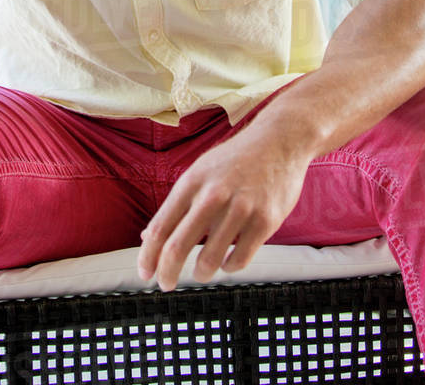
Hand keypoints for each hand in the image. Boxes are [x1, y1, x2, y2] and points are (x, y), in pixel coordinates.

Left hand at [137, 116, 308, 291]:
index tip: (145, 273)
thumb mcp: (200, 172)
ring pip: (209, 260)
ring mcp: (241, 208)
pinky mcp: (265, 220)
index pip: (160, 227)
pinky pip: (240, 260)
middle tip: (166, 284)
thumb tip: (148, 236)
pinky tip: (228, 261)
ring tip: (202, 272)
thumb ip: (177, 204)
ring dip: (201, 273)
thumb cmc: (235, 159)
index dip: (148, 256)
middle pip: (178, 247)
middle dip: (167, 273)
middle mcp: (213, 194)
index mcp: (192, 182)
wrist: (279, 141)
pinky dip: (229, 267)